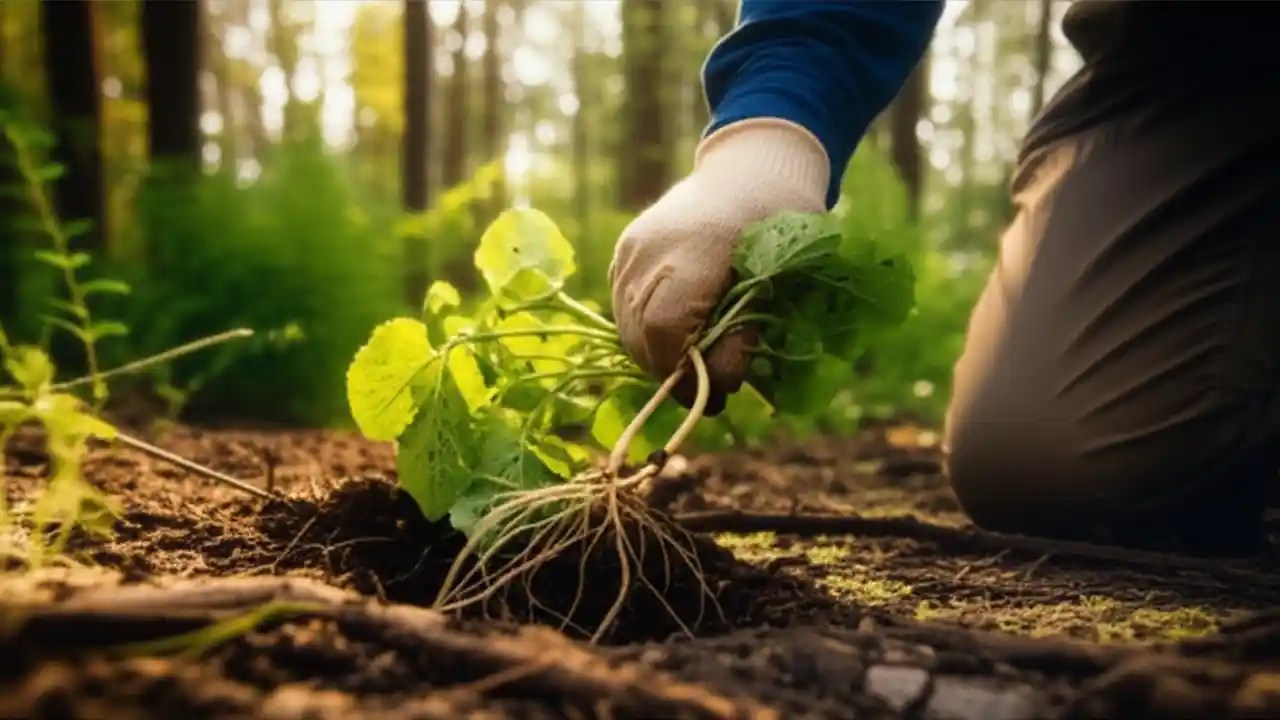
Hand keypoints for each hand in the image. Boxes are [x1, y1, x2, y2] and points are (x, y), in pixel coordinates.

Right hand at [609, 118, 829, 414]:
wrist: (749, 168)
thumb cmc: (779, 219)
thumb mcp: (782, 275)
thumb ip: (746, 331)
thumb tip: (721, 384)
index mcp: (696, 246)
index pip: (665, 326)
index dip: (682, 372)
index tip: (713, 397)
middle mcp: (651, 246)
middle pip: (639, 332)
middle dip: (670, 373)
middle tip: (708, 393)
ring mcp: (631, 247)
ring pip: (626, 324)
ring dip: (657, 356)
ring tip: (696, 366)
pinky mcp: (624, 251)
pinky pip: (622, 306)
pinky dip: (646, 332)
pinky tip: (681, 335)